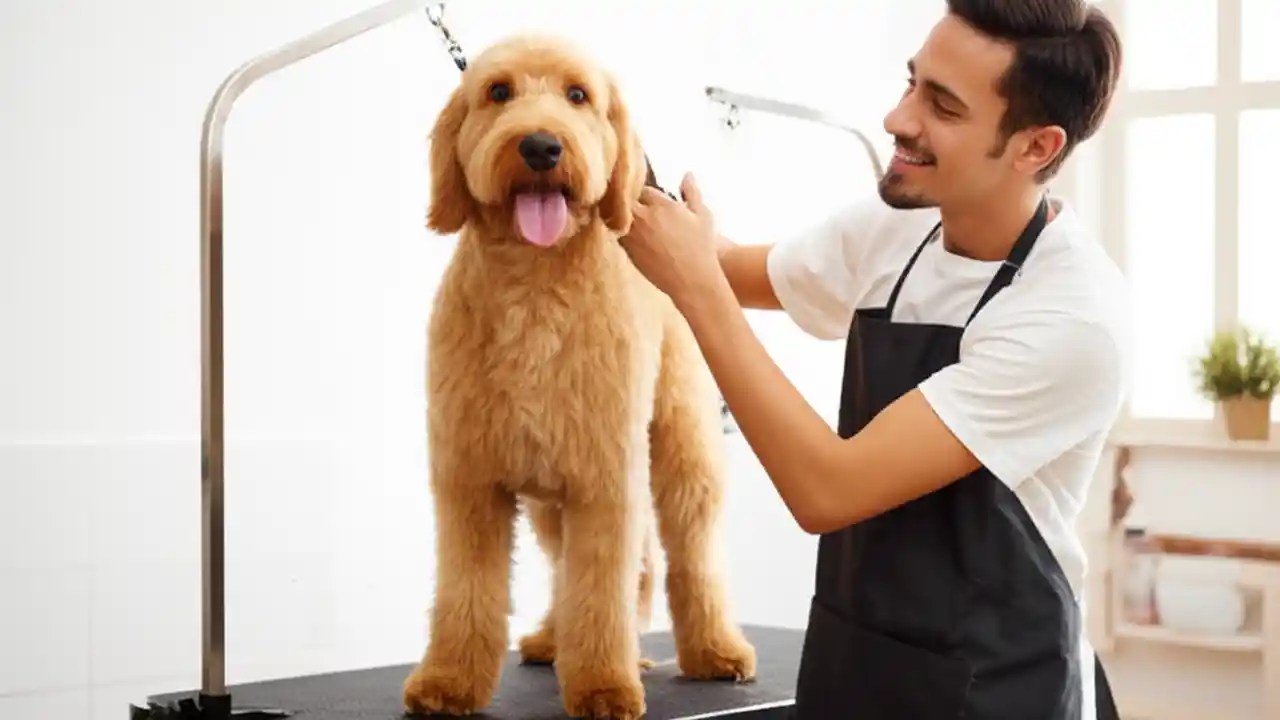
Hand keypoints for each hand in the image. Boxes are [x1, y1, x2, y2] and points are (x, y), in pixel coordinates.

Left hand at [622, 173, 723, 308]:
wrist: (692, 281)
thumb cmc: (701, 248)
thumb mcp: (703, 216)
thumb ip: (692, 193)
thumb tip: (687, 174)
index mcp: (664, 205)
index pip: (642, 187)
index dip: (640, 188)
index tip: (640, 192)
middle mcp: (646, 216)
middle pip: (624, 198)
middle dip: (623, 197)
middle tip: (622, 199)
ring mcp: (634, 234)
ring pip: (615, 213)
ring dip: (616, 211)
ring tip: (618, 212)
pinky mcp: (628, 250)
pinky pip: (615, 232)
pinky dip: (616, 228)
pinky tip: (621, 229)